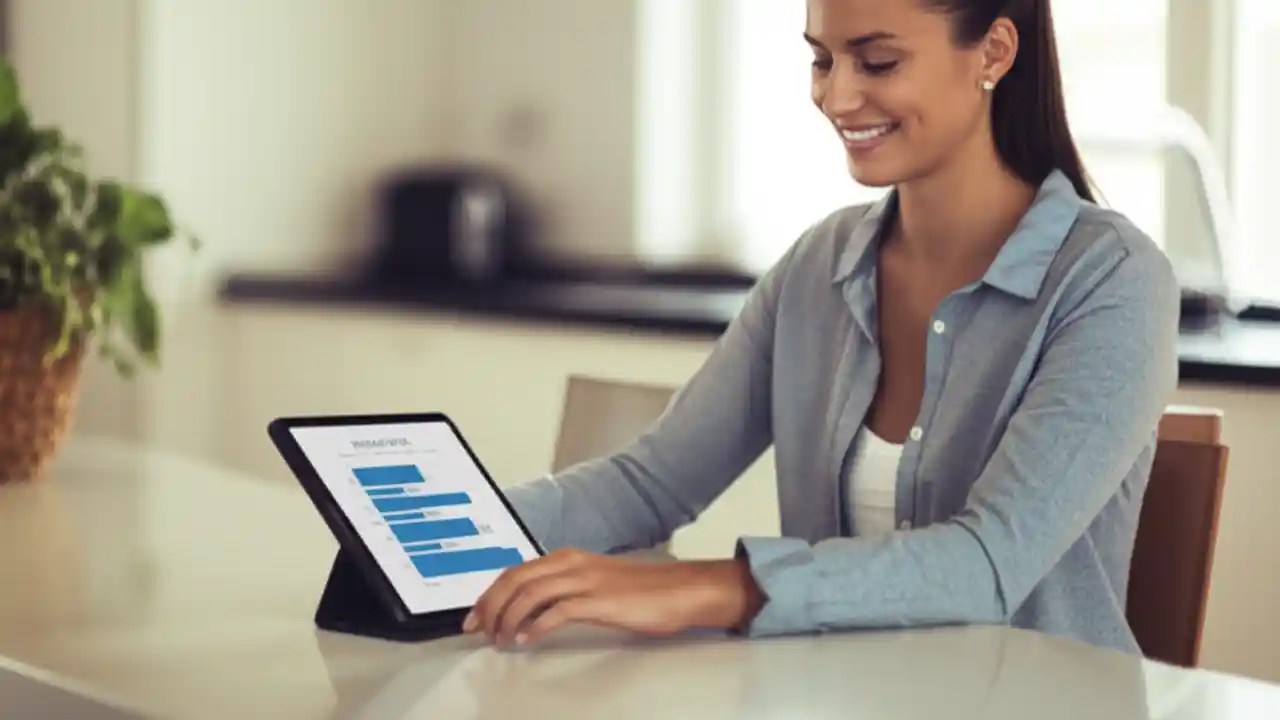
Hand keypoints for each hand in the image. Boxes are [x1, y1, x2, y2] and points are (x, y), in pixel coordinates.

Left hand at [462, 548, 764, 646]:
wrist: (680, 591)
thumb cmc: (640, 591)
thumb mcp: (594, 583)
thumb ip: (564, 589)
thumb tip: (529, 610)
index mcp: (568, 557)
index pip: (515, 570)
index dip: (489, 594)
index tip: (475, 616)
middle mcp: (572, 564)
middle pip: (515, 579)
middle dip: (489, 606)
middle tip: (478, 631)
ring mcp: (585, 581)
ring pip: (529, 593)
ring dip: (508, 618)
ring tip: (501, 640)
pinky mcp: (599, 601)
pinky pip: (557, 611)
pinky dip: (536, 626)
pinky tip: (527, 640)